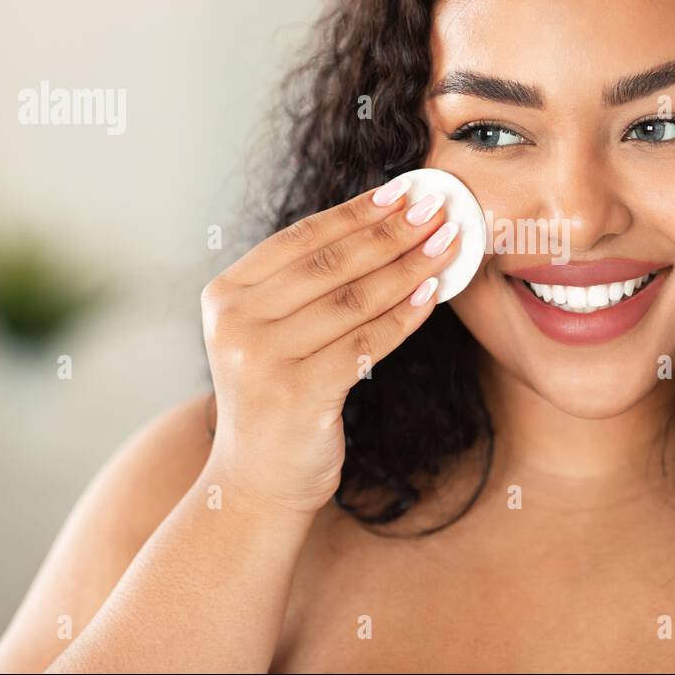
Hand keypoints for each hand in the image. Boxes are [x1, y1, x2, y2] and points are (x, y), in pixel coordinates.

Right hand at [199, 176, 458, 513]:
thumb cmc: (277, 399)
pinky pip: (367, 343)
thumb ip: (307, 287)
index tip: (404, 190)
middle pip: (331, 264)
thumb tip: (384, 225)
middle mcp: (236, 322)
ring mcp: (263, 359)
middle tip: (439, 206)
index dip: (357, 211)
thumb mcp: (274, 334)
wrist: (257, 483)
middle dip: (393, 231)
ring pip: (354, 300)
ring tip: (448, 243)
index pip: (302, 238)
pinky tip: (433, 294)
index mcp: (226, 296)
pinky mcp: (298, 394)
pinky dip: (405, 316)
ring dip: (409, 267)